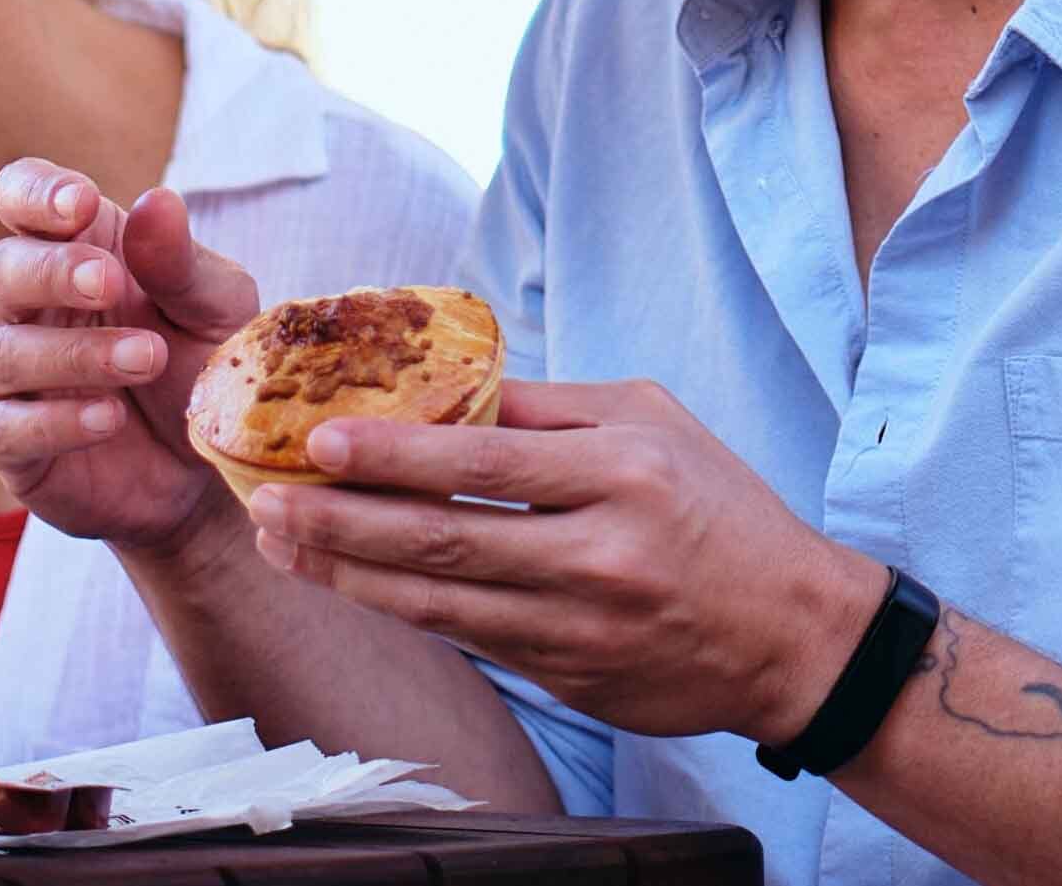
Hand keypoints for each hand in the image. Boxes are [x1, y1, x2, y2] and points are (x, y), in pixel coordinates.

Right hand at [0, 164, 264, 555]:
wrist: (203, 463)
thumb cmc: (201, 363)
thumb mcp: (216, 308)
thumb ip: (181, 261)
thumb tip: (156, 200)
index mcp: (73, 248)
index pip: (21, 195)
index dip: (36, 193)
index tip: (80, 205)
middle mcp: (24, 305)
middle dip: (52, 272)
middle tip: (112, 283)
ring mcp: (8, 375)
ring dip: (71, 353)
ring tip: (146, 358)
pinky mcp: (7, 442)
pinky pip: (3, 427)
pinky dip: (55, 421)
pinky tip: (110, 417)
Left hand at [246, 379, 882, 750]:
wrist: (792, 633)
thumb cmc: (720, 508)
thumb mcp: (657, 422)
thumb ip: (557, 406)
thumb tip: (449, 384)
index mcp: (625, 470)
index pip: (487, 459)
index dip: (396, 454)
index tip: (321, 439)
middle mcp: (600, 550)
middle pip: (447, 538)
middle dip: (344, 521)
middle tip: (269, 500)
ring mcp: (581, 625)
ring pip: (441, 602)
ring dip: (349, 575)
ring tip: (283, 544)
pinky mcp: (569, 677)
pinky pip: (468, 639)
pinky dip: (401, 611)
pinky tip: (350, 584)